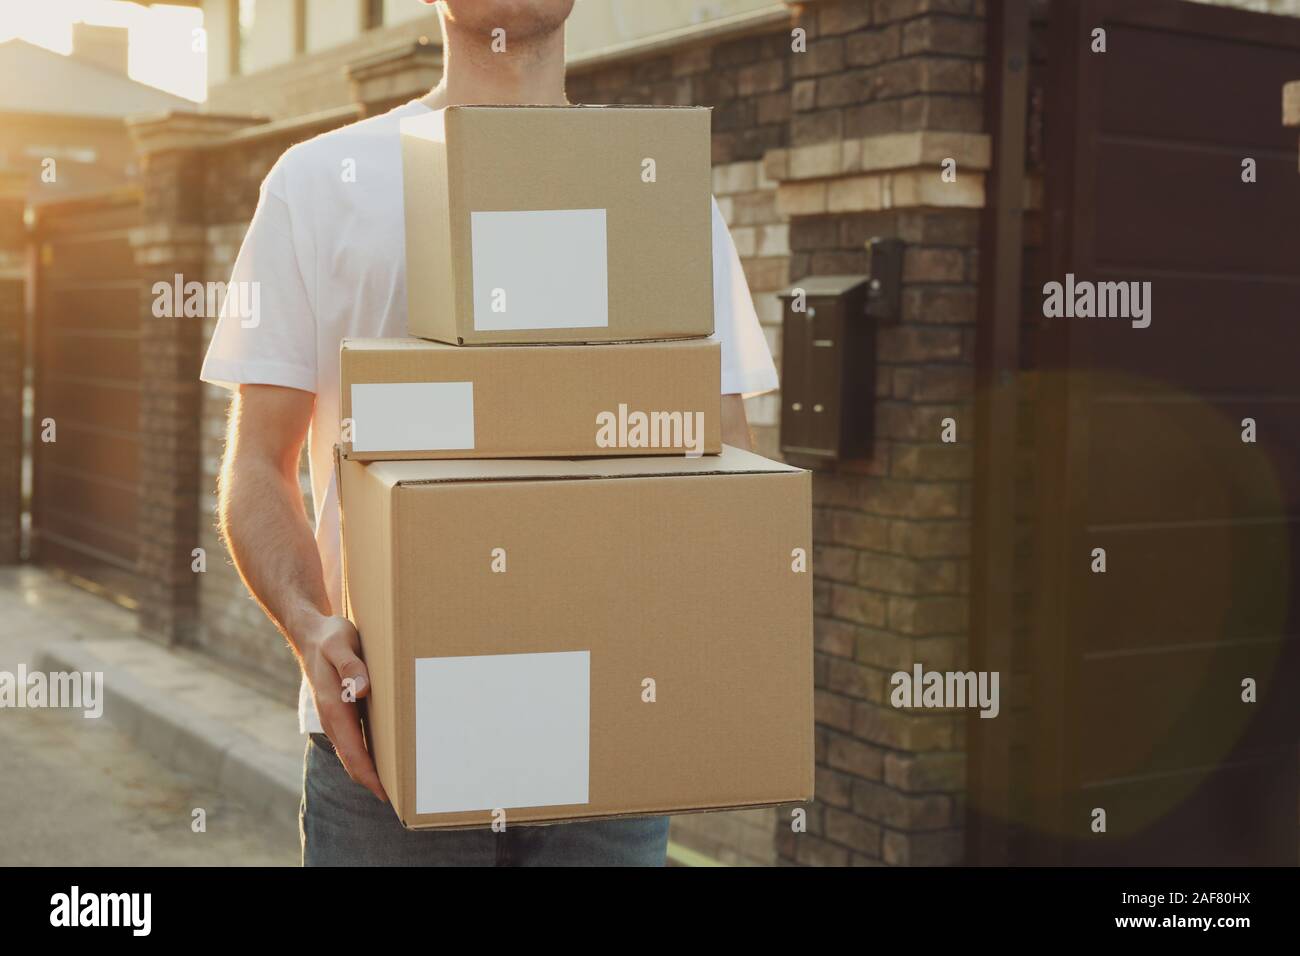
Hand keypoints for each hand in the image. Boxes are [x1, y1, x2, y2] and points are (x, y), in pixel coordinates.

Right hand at [298, 614, 387, 801]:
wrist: (312, 632)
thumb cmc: (330, 637)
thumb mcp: (340, 643)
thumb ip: (350, 664)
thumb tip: (360, 689)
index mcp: (333, 708)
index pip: (352, 751)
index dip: (368, 775)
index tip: (386, 794)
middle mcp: (333, 718)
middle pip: (353, 759)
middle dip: (372, 780)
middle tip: (401, 797)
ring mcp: (336, 716)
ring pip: (354, 751)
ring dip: (372, 769)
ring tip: (399, 782)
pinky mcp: (342, 710)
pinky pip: (356, 739)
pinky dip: (369, 753)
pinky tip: (389, 754)